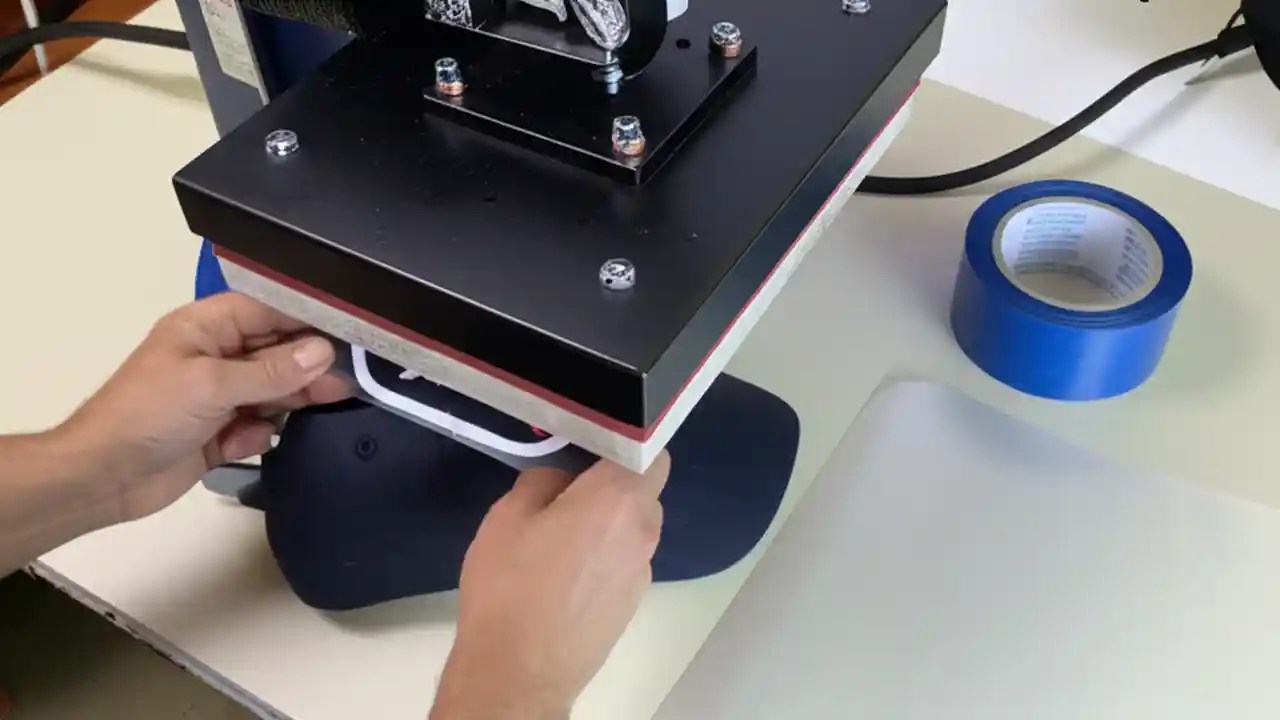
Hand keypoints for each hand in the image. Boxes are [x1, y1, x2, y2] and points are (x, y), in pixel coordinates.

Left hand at [62, 292, 350, 521]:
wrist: (103, 478)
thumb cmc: (149, 414)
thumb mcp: (213, 385)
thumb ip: (272, 371)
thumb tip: (323, 352)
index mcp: (204, 329)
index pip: (266, 311)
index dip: (307, 318)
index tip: (350, 329)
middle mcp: (215, 356)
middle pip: (276, 352)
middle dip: (307, 366)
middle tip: (347, 380)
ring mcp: (218, 396)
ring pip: (273, 390)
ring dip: (289, 401)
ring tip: (325, 405)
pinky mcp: (220, 433)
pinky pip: (258, 425)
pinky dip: (257, 435)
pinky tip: (242, 444)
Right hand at [432, 454, 671, 719]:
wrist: (517, 671)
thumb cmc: (510, 586)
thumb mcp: (509, 515)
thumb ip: (544, 481)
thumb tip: (563, 479)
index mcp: (619, 499)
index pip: (653, 453)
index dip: (629, 445)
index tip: (594, 446)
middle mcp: (642, 532)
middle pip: (643, 491)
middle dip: (613, 484)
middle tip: (566, 490)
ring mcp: (642, 571)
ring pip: (634, 527)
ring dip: (609, 522)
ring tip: (561, 536)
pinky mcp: (632, 603)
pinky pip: (625, 560)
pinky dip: (605, 556)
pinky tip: (565, 574)